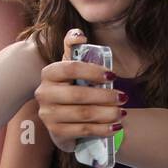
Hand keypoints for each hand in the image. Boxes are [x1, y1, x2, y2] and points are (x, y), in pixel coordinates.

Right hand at [34, 29, 124, 152]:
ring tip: (123, 112)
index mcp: (48, 73)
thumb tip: (79, 35)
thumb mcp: (70, 67)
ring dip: (107, 113)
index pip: (70, 68)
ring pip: (83, 114)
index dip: (93, 71)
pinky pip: (83, 130)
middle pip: (78, 94)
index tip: (113, 76)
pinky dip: (103, 129)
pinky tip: (116, 127)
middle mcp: (43, 94)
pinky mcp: (56, 132)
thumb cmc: (70, 87)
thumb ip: (73, 48)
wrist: (61, 118)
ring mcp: (48, 115)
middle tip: (124, 97)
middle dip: (105, 96)